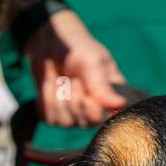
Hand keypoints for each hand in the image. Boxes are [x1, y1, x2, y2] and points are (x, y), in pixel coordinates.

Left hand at [24, 9, 126, 126]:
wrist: (48, 43)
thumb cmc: (77, 48)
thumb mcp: (92, 62)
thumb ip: (102, 85)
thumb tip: (120, 104)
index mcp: (110, 95)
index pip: (109, 118)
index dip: (95, 110)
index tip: (86, 94)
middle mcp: (94, 108)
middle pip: (86, 122)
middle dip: (74, 100)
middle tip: (73, 80)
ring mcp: (74, 113)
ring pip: (66, 123)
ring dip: (58, 99)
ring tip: (59, 80)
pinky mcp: (55, 113)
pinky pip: (50, 119)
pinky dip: (46, 101)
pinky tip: (49, 85)